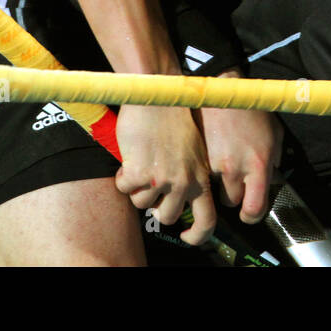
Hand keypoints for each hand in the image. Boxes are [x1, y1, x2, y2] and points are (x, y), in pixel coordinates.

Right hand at [113, 104, 215, 245]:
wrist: (157, 94)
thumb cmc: (173, 118)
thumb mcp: (194, 150)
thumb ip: (190, 175)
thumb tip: (178, 200)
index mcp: (200, 176)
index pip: (207, 220)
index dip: (197, 235)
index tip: (186, 237)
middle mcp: (184, 181)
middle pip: (167, 216)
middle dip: (155, 204)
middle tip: (151, 184)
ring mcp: (162, 179)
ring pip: (142, 203)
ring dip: (137, 187)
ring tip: (142, 162)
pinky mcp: (140, 172)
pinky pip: (124, 189)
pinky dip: (122, 177)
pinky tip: (129, 158)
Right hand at [199, 95, 283, 224]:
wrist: (222, 89)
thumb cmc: (251, 109)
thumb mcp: (274, 132)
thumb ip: (276, 159)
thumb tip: (272, 179)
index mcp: (259, 163)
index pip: (254, 208)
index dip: (252, 215)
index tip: (249, 212)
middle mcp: (235, 167)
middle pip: (231, 202)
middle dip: (234, 195)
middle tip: (236, 179)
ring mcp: (213, 163)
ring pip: (213, 191)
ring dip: (217, 184)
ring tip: (222, 164)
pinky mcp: (196, 157)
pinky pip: (200, 176)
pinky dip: (204, 172)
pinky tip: (210, 155)